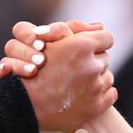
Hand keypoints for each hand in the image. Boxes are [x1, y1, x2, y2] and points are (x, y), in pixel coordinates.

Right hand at [0, 20, 115, 132]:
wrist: (22, 106)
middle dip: (93, 61)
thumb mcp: (48, 41)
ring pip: (107, 76)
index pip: (106, 38)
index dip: (95, 42)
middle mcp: (91, 65)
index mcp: (81, 46)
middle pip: (105, 58)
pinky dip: (100, 94)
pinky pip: (110, 93)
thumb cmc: (30, 70)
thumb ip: (73, 28)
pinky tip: (84, 95)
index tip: (86, 48)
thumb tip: (100, 26)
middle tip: (76, 68)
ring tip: (77, 83)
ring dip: (96, 78)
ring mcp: (95, 87)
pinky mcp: (97, 105)